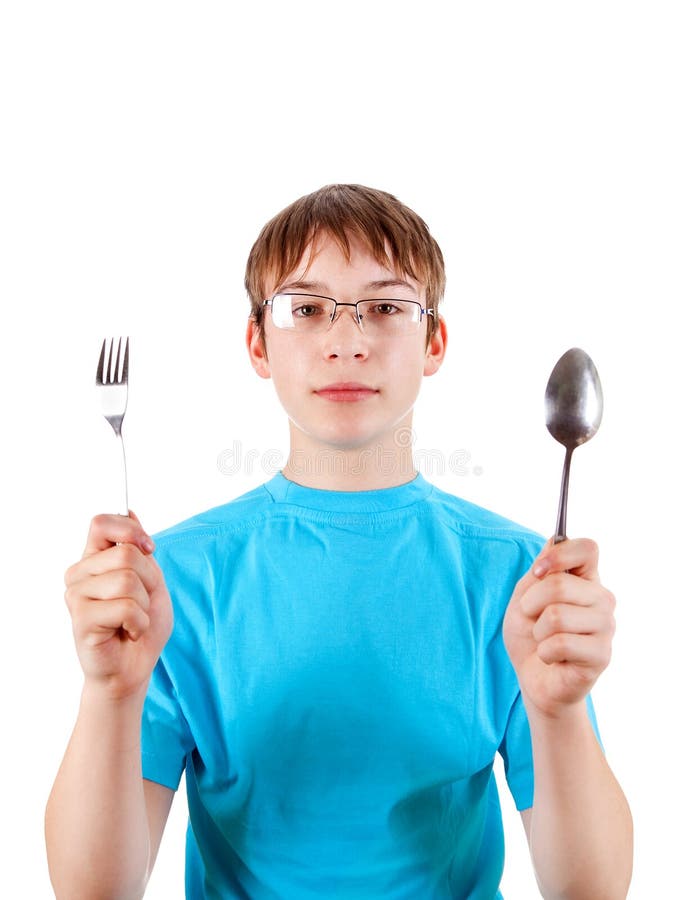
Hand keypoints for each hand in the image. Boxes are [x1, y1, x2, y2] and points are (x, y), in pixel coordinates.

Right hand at [64, 512, 172, 700]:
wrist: (134, 667)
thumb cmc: (141, 624)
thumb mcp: (151, 579)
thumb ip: (139, 549)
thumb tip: (130, 510)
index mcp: (95, 557)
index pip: (102, 522)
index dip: (130, 530)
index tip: (149, 549)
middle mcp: (80, 573)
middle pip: (125, 553)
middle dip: (148, 579)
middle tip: (142, 602)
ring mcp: (76, 595)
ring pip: (127, 580)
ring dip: (144, 604)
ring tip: (133, 620)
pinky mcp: (81, 619)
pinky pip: (125, 607)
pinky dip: (139, 622)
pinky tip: (128, 632)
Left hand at [503, 538, 615, 718]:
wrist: (533, 678)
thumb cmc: (530, 634)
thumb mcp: (524, 596)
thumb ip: (540, 570)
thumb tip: (555, 540)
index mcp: (586, 579)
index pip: (588, 548)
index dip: (559, 555)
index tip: (538, 571)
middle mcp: (602, 599)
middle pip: (559, 584)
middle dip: (531, 603)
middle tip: (533, 618)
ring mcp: (606, 626)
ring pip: (556, 615)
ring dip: (537, 631)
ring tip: (544, 640)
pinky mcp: (602, 654)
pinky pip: (559, 643)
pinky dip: (544, 652)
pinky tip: (552, 658)